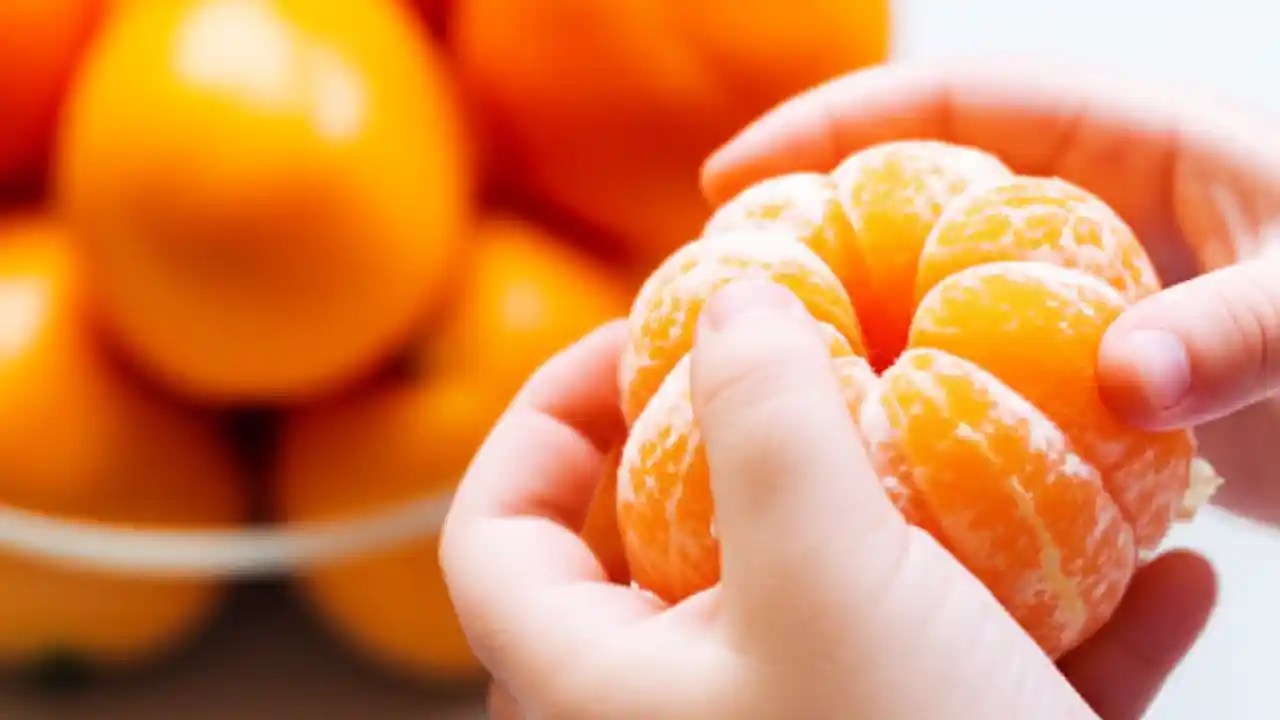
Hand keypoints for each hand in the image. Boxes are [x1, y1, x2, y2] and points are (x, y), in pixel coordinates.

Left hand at [440, 298, 1213, 719]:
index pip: (497, 535)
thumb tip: (730, 302)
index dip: (546, 417)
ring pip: (836, 600)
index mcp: (600, 690)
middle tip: (821, 363)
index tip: (637, 337)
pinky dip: (1047, 620)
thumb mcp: (828, 586)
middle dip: (752, 445)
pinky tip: (1157, 582)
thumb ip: (767, 426)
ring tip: (991, 439)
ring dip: (921, 519)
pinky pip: (959, 670)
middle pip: (667, 548)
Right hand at [702, 59, 1279, 523]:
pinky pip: (988, 371)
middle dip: (820, 228)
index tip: (734, 178)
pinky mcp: (1103, 373)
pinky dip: (928, 395)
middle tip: (730, 290)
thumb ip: (1240, 323)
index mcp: (1135, 144)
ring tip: (777, 371)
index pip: (950, 106)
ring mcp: (1095, 296)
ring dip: (864, 320)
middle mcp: (1098, 213)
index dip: (831, 127)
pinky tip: (882, 443)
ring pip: (942, 293)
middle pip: (918, 198)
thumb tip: (1123, 375)